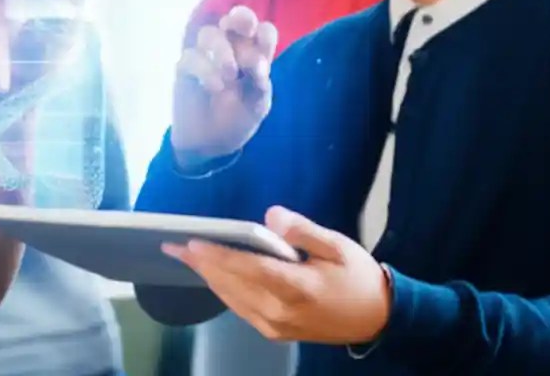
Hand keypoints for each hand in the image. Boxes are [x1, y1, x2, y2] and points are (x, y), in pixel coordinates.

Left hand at [162, 206, 390, 344]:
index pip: (247, 269)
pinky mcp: (274, 332)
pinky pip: (240, 308)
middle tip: (172, 245)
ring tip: (185, 257)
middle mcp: (280, 311)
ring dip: (207, 276)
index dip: (216, 256)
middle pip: (231, 284)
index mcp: (297, 288)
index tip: (191, 243)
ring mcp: (275, 325)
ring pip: (231, 298)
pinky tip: (213, 274)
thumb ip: (302, 230)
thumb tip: (272, 217)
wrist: (377, 319)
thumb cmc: (357, 277)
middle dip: (200, 264)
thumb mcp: (338, 245)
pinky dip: (223, 290)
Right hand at [171, 5, 278, 166]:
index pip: (262, 31)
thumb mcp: (257, 105)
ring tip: (230, 74)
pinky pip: (191, 58)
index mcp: (253, 55)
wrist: (209, 144)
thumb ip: (260, 83)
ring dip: (222, 49)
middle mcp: (230, 50)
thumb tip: (257, 62)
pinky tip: (215, 88)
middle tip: (245, 30)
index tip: (263, 53)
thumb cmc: (237, 120)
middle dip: (241, 19)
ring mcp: (205, 56)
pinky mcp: (185, 69)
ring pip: (209, 33)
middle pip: (234, 19)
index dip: (263, 34)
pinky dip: (205, 71)